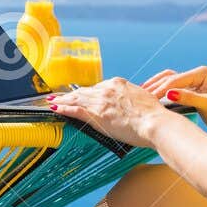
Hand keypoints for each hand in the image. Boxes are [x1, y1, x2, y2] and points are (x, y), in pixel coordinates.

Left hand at [48, 77, 167, 146]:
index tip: (81, 95)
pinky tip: (55, 108)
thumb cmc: (153, 114)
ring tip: (52, 101)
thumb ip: (131, 98)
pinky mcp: (96, 114)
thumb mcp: (142, 98)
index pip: (97, 88)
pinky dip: (63, 108)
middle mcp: (107, 89)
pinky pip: (75, 110)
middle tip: (59, 96)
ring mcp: (100, 101)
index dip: (87, 93)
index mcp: (118, 84)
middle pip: (83, 92)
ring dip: (62, 100)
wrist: (154, 122)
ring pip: (76, 99)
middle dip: (70, 95)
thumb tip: (129, 102)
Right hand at [141, 66, 206, 140]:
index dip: (160, 89)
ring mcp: (193, 82)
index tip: (147, 99)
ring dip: (155, 87)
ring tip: (140, 95)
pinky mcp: (191, 91)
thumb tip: (169, 94)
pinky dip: (161, 93)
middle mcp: (196, 74)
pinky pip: (171, 89)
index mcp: (201, 73)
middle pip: (169, 78)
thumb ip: (189, 98)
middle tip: (138, 96)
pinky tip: (151, 99)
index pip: (175, 80)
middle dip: (154, 86)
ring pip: (168, 81)